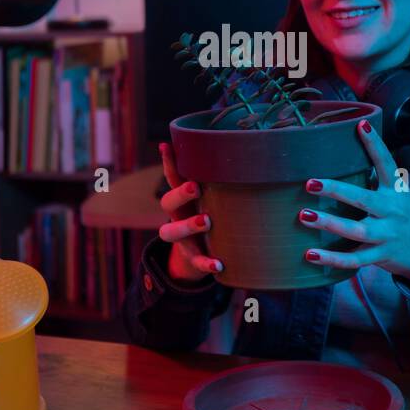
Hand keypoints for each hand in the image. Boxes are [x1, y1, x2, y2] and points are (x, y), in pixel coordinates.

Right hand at [156, 142, 223, 283]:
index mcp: (183, 199)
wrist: (199, 257)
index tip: (166, 146)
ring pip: (172, 232)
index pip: (172, 177)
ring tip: (205, 221)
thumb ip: (222, 180)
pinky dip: (205, 263)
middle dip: (180, 193)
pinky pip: (195, 261)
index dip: (168, 162)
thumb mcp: (213, 198)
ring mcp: (181, 238)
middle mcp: (177, 216)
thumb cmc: (212, 216)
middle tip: (195, 187)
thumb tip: (244, 145)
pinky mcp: (191, 257)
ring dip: (187, 226)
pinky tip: (218, 265)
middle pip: (167, 202)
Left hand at [299, 118, 409, 287]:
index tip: (361, 125)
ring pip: (356, 230)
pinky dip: (332, 260)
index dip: (375, 144)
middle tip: (310, 183)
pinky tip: (310, 255)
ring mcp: (387, 235)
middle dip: (336, 190)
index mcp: (396, 191)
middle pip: (363, 199)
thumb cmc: (405, 215)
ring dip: (329, 223)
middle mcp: (393, 211)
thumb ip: (377, 179)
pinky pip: (354, 260)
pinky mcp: (381, 255)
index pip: (387, 164)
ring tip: (304, 215)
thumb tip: (345, 154)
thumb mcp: (398, 194)